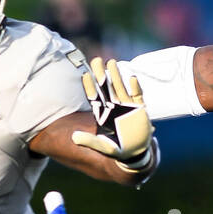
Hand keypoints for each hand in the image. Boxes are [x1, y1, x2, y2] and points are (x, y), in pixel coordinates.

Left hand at [72, 57, 157, 177]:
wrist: (136, 153)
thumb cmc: (118, 150)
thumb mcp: (103, 146)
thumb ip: (89, 141)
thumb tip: (73, 138)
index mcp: (103, 114)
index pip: (95, 97)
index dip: (90, 86)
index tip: (85, 74)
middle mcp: (114, 107)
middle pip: (106, 87)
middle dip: (101, 74)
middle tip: (96, 60)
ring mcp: (127, 106)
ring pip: (120, 87)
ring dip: (116, 76)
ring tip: (111, 62)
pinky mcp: (139, 109)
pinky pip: (138, 95)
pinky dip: (135, 87)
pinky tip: (132, 77)